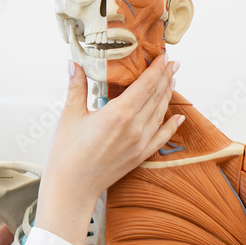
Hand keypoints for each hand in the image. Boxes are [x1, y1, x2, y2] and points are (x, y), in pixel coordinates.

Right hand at [34, 54, 181, 244]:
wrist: (71, 189)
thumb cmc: (66, 154)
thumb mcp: (69, 116)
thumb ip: (76, 87)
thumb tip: (72, 63)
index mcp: (119, 113)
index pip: (146, 84)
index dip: (157, 68)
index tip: (164, 55)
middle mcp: (135, 127)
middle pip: (156, 96)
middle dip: (165, 77)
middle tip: (172, 62)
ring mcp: (140, 143)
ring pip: (161, 113)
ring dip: (168, 95)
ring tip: (172, 80)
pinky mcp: (139, 156)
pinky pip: (162, 137)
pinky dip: (172, 125)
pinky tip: (179, 117)